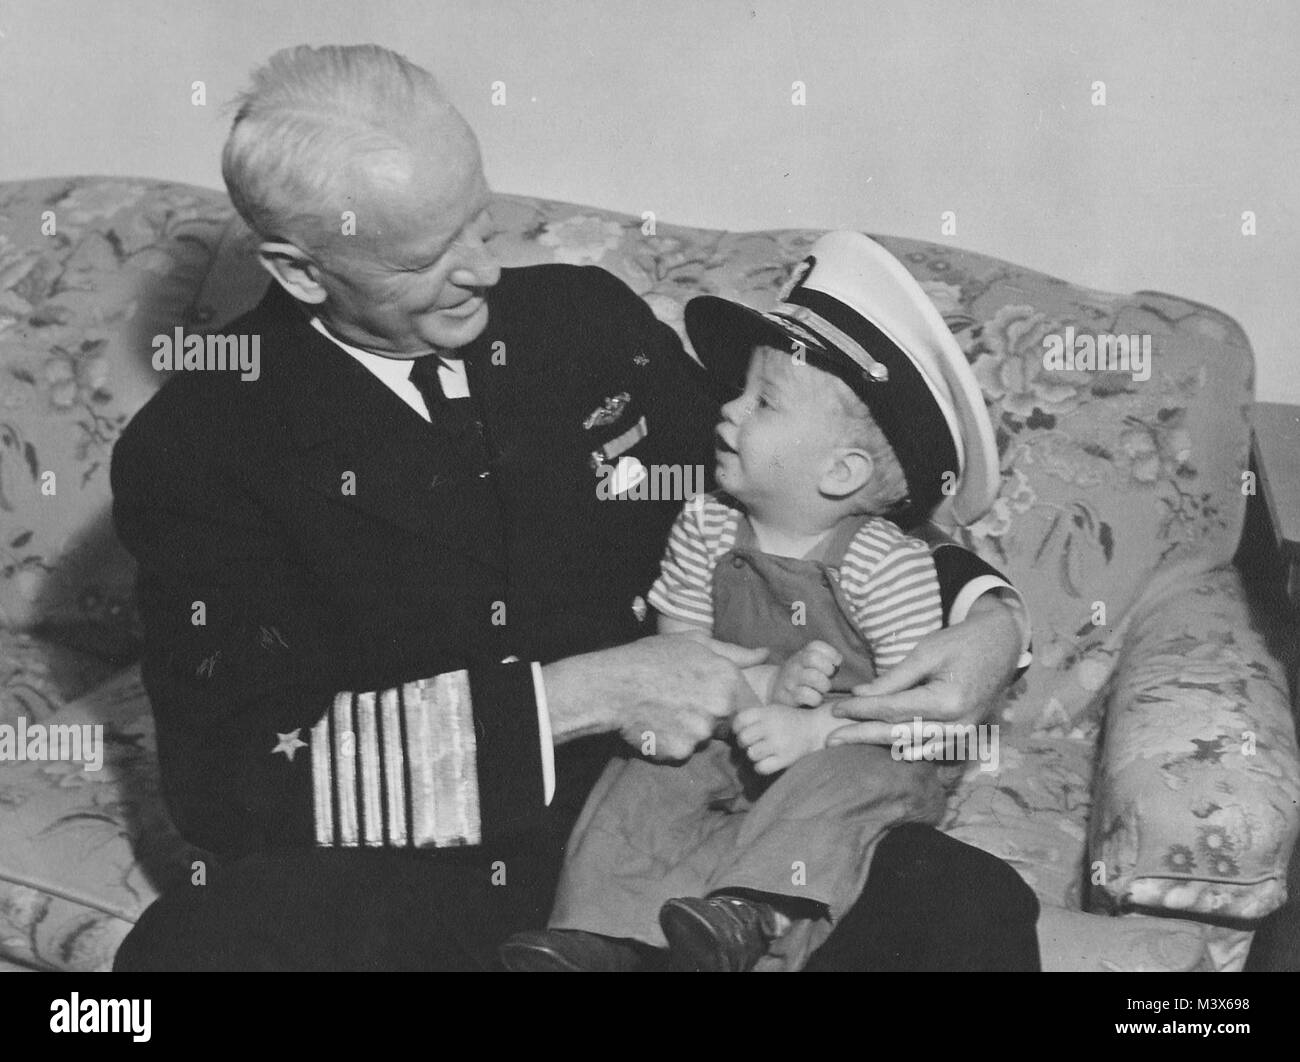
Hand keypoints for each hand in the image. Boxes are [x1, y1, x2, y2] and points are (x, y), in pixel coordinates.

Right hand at [542, 632, 767, 760]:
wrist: (612, 686)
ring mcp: (701, 733)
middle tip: (683, 703)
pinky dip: (674, 742)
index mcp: (728, 679)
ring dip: (692, 731)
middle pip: (728, 723)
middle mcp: (720, 708)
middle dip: (712, 717)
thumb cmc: (652, 657)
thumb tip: (764, 654)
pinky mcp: (681, 752)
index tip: (711, 699)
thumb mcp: (694, 643)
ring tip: (667, 711)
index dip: (733, 704)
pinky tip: (658, 725)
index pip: (750, 705)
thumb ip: (734, 652)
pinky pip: (685, 751)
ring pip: (706, 738)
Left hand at [734, 702, 842, 774]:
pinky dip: (761, 766)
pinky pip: (761, 767)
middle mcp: (772, 726)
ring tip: (761, 752)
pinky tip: (767, 761)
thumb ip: (753, 717)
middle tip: (751, 743)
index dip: (737, 728)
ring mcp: (779, 743)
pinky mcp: (785, 758)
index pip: (740, 719)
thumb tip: (726, 730)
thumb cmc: (788, 721)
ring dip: (753, 755)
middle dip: (744, 743)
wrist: (814, 729)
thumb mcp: (772, 711)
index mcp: (767, 712)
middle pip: (743, 738)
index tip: (742, 731)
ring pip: (751, 754)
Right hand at [770, 639, 840, 706]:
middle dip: (827, 668)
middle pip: (812, 658)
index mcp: (802, 654)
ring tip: (822, 690)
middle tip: (828, 677)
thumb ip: (828, 661)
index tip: (834, 664)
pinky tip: (814, 699)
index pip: (816, 646)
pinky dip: (815, 699)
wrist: (774, 689)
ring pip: (812, 677)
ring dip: (824, 685)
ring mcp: (790, 680)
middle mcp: (794, 665)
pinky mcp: (788, 697)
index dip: (831, 654)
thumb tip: (838, 660)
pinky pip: (805, 695)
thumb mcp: (812, 664)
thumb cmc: (803, 677)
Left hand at [827, 595, 1021, 746]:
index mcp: (947, 701)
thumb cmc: (962, 642)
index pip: (892, 710)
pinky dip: (906, 749)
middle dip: (861, 736)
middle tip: (829, 739)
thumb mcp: (926, 652)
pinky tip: (883, 749)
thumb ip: (894, 679)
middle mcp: (956, 725)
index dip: (861, 711)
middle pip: (897, 734)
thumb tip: (860, 695)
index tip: (835, 711)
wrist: (1001, 646)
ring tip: (848, 745)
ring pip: (911, 745)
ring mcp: (963, 735)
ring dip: (878, 745)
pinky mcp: (964, 736)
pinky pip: (930, 749)